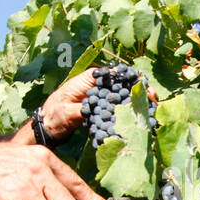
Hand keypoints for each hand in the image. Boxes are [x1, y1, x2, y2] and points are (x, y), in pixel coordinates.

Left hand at [40, 66, 158, 139]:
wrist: (46, 126)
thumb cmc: (54, 116)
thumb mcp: (67, 113)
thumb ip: (84, 110)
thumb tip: (100, 110)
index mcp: (89, 79)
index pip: (115, 73)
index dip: (132, 79)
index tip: (144, 89)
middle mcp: (97, 85)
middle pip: (123, 83)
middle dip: (140, 91)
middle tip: (154, 101)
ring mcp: (100, 96)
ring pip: (124, 95)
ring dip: (137, 102)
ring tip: (152, 110)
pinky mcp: (101, 108)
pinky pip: (118, 107)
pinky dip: (129, 111)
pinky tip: (139, 118)